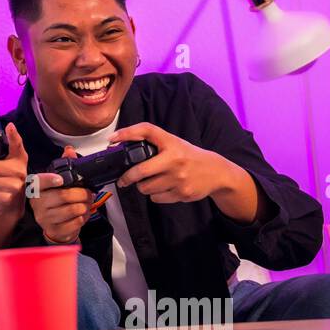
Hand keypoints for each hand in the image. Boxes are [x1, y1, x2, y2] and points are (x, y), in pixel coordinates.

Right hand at [27, 145, 92, 244]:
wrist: (55, 227)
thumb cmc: (57, 203)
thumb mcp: (58, 185)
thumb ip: (64, 166)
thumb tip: (69, 151)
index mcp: (37, 189)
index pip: (40, 182)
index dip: (50, 179)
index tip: (61, 179)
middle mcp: (38, 204)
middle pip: (63, 196)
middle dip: (82, 194)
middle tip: (89, 194)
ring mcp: (45, 218)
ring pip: (72, 209)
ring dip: (85, 206)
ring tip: (87, 203)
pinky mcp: (55, 230)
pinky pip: (75, 222)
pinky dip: (84, 217)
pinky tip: (83, 214)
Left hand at [110, 122, 235, 203]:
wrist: (216, 172)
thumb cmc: (189, 156)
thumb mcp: (174, 143)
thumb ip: (153, 145)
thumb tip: (122, 148)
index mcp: (172, 143)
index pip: (146, 130)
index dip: (127, 132)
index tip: (112, 139)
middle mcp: (175, 159)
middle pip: (140, 171)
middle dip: (126, 177)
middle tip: (122, 180)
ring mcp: (179, 178)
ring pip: (145, 188)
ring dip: (142, 187)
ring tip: (150, 182)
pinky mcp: (182, 193)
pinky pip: (156, 198)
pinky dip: (155, 195)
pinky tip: (163, 188)